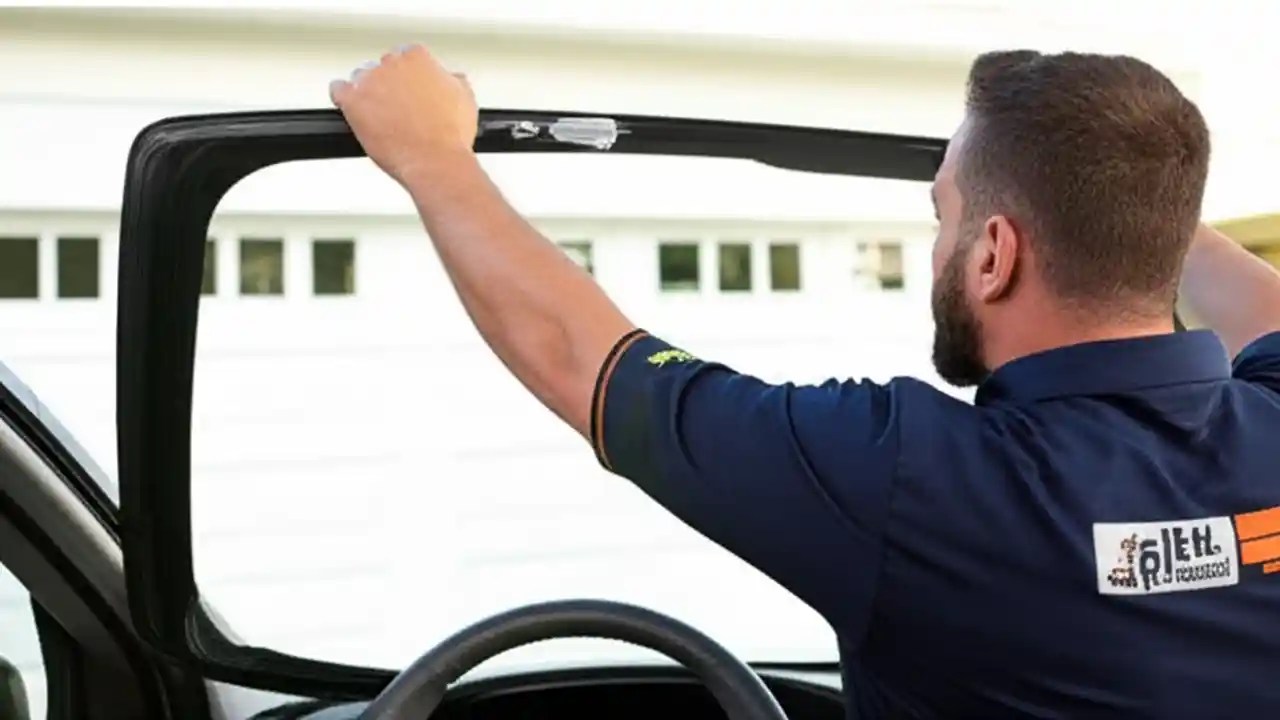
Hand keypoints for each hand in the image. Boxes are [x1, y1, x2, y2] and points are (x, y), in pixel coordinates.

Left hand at [330, 44, 478, 186]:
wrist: (435, 161)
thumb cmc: (449, 135)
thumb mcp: (464, 98)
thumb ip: (452, 81)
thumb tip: (450, 79)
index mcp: (417, 57)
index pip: (406, 56)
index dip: (409, 77)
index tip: (412, 89)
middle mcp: (391, 64)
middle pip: (382, 67)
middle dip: (388, 84)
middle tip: (398, 106)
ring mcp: (369, 81)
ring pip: (360, 78)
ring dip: (368, 92)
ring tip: (379, 114)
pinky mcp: (351, 101)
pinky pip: (338, 90)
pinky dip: (343, 97)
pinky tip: (353, 108)